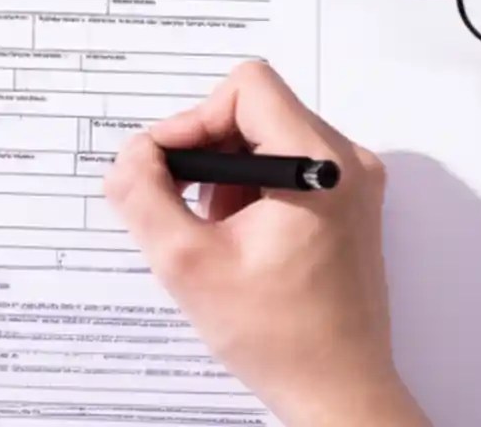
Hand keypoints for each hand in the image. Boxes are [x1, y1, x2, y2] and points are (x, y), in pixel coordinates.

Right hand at [103, 62, 428, 426]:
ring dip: (224, 173)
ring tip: (212, 230)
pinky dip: (248, 190)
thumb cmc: (279, 337)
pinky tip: (235, 237)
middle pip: (255, 109)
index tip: (166, 166)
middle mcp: (346, 163)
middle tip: (180, 203)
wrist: (338, 392)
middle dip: (205, 152)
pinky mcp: (347, 205)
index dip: (193, 119)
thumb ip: (144, 198)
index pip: (246, 88)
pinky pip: (284, 166)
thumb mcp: (188, 264)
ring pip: (266, 137)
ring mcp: (352, 184)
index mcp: (319, 165)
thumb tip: (129, 157)